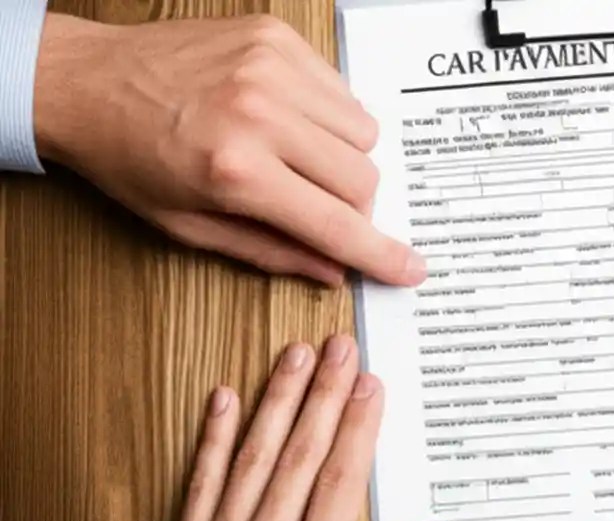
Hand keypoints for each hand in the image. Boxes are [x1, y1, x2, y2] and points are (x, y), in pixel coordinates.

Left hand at [33, 14, 425, 286]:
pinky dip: (329, 115)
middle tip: (319, 207)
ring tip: (298, 158)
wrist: (85, 82)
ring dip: (343, 157)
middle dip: (353, 206)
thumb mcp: (191, 226)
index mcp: (236, 170)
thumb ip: (272, 252)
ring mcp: (271, 69)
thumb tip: (333, 271)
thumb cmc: (128, 156)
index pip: (336, 224)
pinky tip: (291, 121)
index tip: (410, 268)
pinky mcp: (276, 38)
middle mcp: (260, 114)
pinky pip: (342, 91)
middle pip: (363, 178)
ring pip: (363, 134)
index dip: (379, 254)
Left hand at [151, 335, 443, 520]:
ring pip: (248, 461)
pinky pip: (198, 487)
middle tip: (339, 347)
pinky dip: (210, 441)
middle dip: (322, 395)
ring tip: (293, 357)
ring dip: (273, 402)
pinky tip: (221, 401)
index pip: (339, 482)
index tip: (371, 385)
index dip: (358, 426)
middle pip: (296, 457)